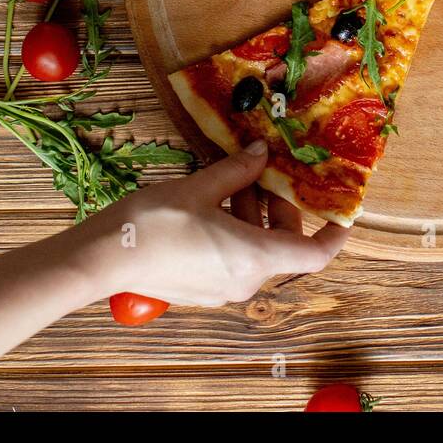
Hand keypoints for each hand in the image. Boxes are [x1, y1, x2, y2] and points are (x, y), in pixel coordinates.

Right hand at [77, 141, 348, 305]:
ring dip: (251, 211)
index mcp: (255, 257)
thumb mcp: (201, 186)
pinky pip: (233, 256)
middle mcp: (246, 280)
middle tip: (264, 172)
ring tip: (231, 176)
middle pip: (283, 243)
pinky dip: (233, 226)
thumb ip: (237, 171)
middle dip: (278, 205)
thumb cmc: (154, 224)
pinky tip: (211, 198)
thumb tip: (261, 154)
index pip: (315, 254)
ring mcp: (223, 288)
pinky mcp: (202, 288)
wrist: (100, 259)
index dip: (335, 232)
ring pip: (255, 247)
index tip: (342, 210)